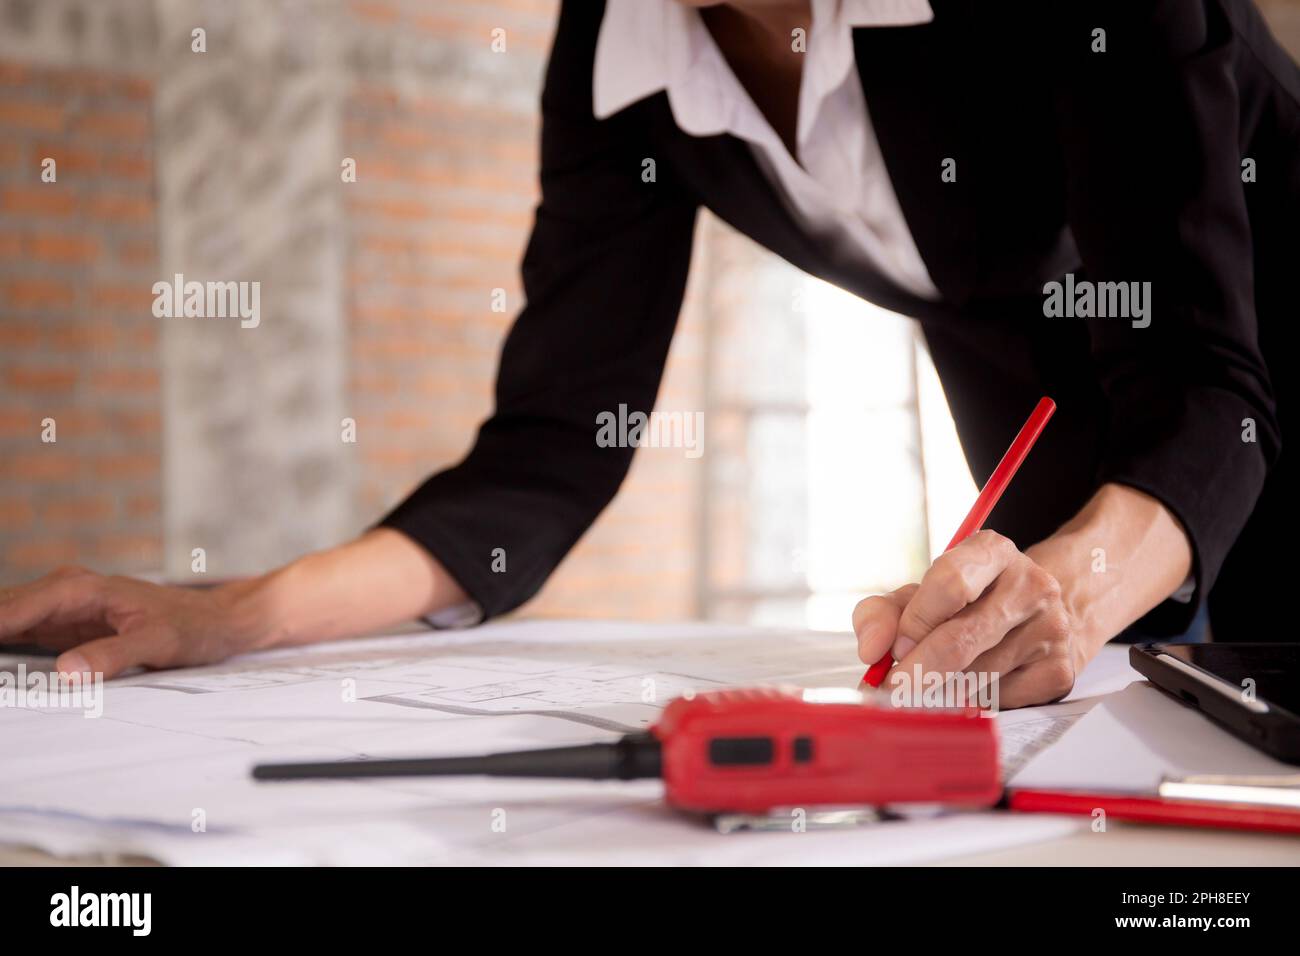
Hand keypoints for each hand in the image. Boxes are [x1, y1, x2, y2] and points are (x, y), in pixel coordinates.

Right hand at [0, 566, 264, 678]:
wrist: (215, 620)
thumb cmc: (191, 627)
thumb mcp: (158, 643)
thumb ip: (112, 656)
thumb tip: (67, 671)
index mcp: (81, 589)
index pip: (13, 609)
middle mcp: (65, 592)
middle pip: (2, 611)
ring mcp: (62, 607)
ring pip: (8, 621)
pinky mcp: (65, 625)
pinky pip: (20, 633)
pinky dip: (4, 645)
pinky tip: (1, 669)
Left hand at [852, 530, 1087, 708]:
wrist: (1041, 614)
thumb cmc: (970, 603)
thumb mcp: (924, 594)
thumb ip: (884, 613)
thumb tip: (872, 650)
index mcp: (993, 551)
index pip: (949, 583)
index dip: (913, 622)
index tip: (890, 650)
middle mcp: (1030, 585)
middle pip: (960, 639)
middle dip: (916, 671)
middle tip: (893, 687)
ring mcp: (1051, 629)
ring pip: (975, 676)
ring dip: (943, 687)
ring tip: (937, 678)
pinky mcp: (1059, 671)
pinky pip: (999, 699)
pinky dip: (974, 700)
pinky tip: (976, 683)